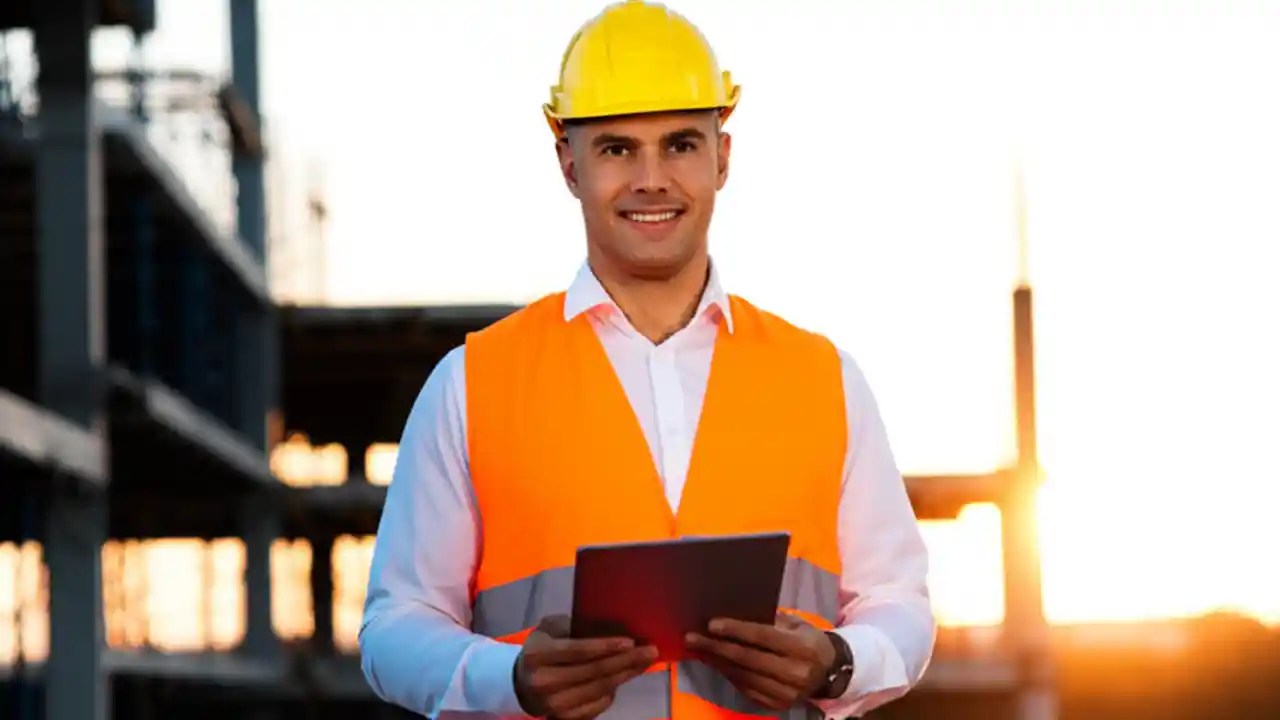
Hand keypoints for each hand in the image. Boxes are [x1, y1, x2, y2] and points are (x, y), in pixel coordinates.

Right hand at [514, 614, 657, 719]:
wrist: (522, 683)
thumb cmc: (542, 648)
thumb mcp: (550, 629)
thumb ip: (576, 627)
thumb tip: (613, 626)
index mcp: (538, 654)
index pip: (577, 651)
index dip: (605, 647)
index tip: (630, 641)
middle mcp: (544, 682)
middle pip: (594, 671)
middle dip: (625, 661)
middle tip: (650, 651)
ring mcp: (554, 704)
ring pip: (599, 689)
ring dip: (625, 675)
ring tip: (644, 663)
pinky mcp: (564, 718)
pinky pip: (598, 705)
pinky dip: (614, 691)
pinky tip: (625, 677)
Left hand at [685, 613, 836, 710]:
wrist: (830, 672)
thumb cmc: (808, 640)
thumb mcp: (796, 624)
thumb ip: (771, 620)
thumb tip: (734, 613)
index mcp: (801, 647)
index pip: (762, 637)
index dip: (735, 630)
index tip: (711, 624)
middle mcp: (794, 673)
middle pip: (747, 658)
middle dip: (717, 648)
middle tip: (692, 638)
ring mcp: (786, 693)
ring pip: (743, 676)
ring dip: (718, 662)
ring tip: (699, 650)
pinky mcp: (777, 705)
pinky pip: (746, 688)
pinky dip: (728, 675)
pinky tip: (716, 663)